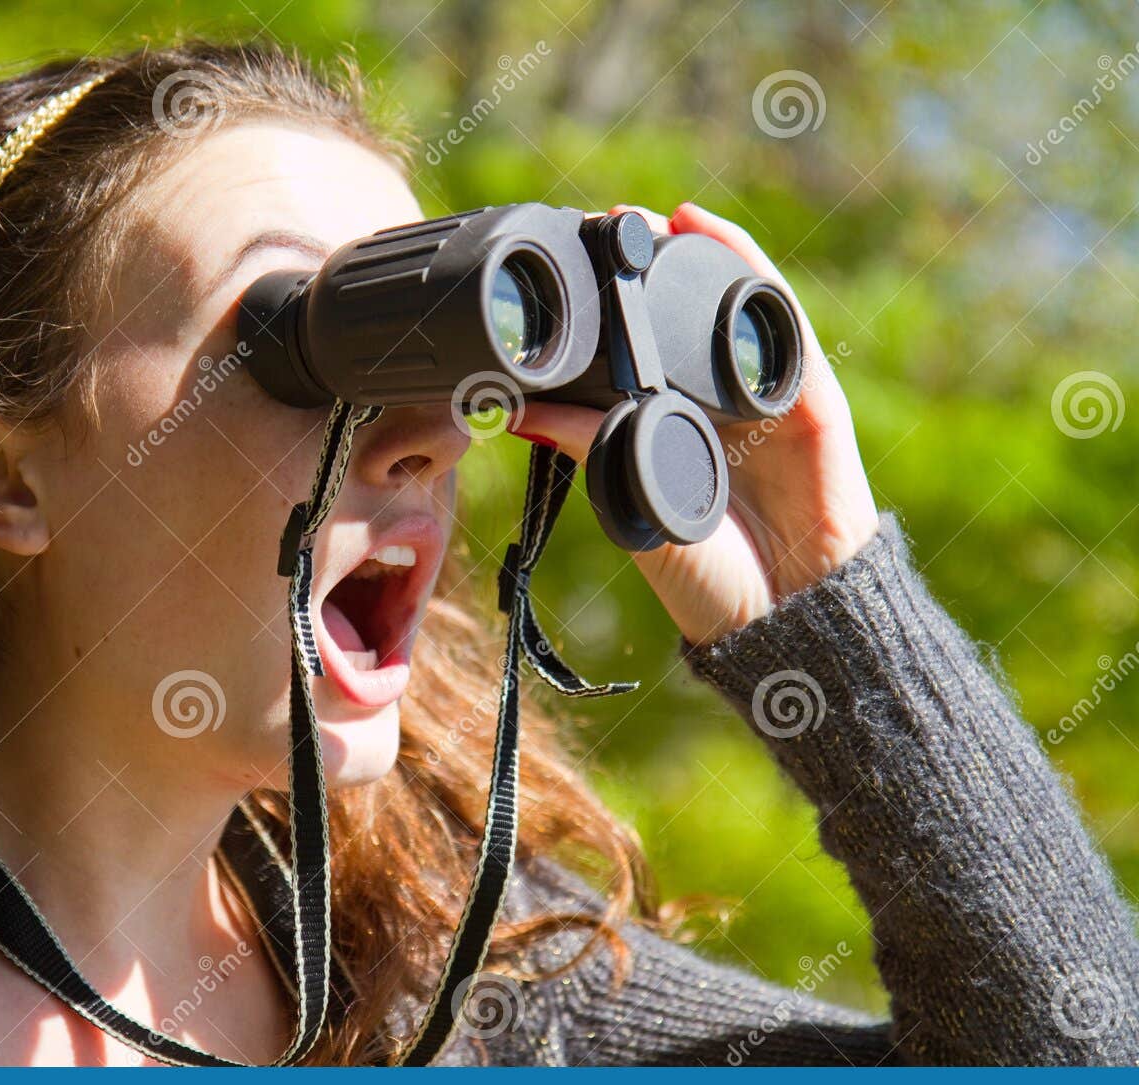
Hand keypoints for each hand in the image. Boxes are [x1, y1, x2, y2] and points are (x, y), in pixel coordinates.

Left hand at [509, 202, 878, 646]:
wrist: (787, 621)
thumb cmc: (711, 581)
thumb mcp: (635, 505)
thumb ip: (590, 449)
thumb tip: (523, 411)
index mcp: (670, 430)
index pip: (638, 354)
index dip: (607, 311)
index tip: (566, 271)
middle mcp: (715, 405)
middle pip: (681, 319)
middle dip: (645, 267)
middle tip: (600, 223)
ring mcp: (764, 397)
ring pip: (727, 307)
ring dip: (692, 253)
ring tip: (650, 217)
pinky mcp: (808, 396)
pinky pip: (777, 320)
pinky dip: (745, 267)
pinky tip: (707, 230)